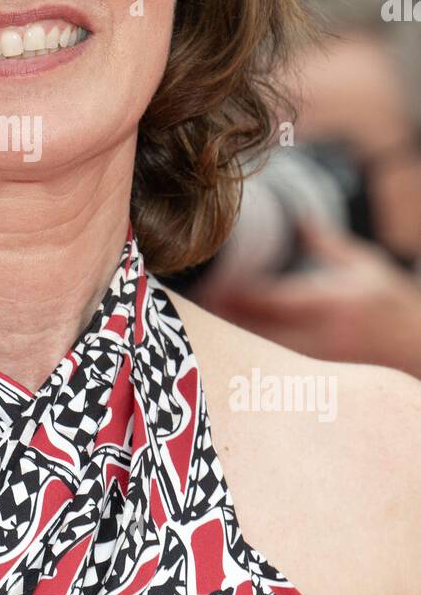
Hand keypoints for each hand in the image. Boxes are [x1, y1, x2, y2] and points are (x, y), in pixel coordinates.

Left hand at [204, 218, 420, 376]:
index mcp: (331, 303)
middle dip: (226, 319)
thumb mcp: (364, 265)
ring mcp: (318, 361)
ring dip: (234, 337)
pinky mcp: (316, 377)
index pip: (272, 300)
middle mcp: (321, 336)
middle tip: (196, 302)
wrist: (419, 348)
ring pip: (262, 353)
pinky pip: (275, 365)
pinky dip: (252, 352)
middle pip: (258, 332)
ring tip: (206, 320)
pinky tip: (234, 340)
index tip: (213, 284)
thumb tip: (298, 217)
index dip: (238, 295)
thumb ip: (326, 243)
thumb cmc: (391, 303)